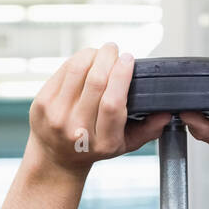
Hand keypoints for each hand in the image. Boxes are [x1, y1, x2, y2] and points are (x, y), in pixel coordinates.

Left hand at [27, 44, 169, 174]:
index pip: (112, 102)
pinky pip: (63, 71)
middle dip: (108, 57)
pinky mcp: (41, 104)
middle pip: (95, 82)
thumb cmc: (95, 148)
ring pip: (77, 70)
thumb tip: (166, 113)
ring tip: (101, 52)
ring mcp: (56, 117)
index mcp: (103, 142)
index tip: (128, 59)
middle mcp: (77, 131)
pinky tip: (85, 60)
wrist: (57, 159)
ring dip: (92, 54)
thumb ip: (148, 130)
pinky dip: (77, 60)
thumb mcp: (124, 145)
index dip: (122, 75)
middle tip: (114, 49)